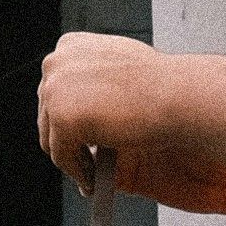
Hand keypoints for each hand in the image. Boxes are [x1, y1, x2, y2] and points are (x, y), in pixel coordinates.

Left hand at [38, 29, 167, 185]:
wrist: (177, 95)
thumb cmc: (159, 84)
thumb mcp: (117, 67)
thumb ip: (94, 77)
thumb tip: (83, 98)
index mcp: (68, 47)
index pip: (55, 91)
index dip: (68, 117)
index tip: (80, 137)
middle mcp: (55, 62)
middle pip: (48, 114)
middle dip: (67, 139)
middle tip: (86, 160)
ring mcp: (55, 89)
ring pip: (51, 137)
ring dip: (72, 157)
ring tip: (92, 171)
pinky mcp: (61, 118)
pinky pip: (61, 156)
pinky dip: (77, 171)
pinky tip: (95, 178)